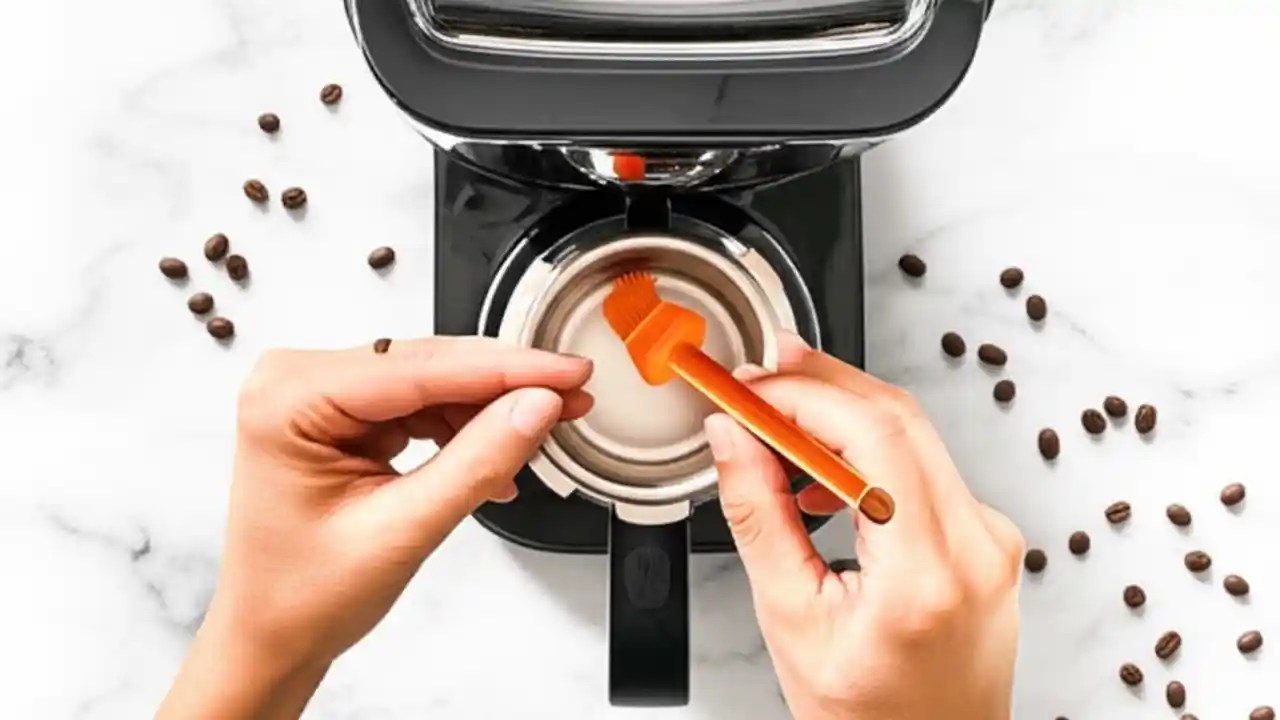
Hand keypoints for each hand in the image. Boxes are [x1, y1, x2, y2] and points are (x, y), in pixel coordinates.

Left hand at [158, 337, 592, 719]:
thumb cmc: (303, 595)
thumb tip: (537, 406)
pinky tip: (499, 451)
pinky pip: (419, 402)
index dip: (503, 367)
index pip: (417, 368)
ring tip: (546, 423)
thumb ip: (476, 463)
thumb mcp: (402, 531)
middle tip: (573, 390)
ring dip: (489, 405)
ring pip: (430, 381)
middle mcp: (296, 383)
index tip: (566, 369)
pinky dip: (464, 426)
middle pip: (425, 365)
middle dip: (504, 381)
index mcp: (288, 400)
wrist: (271, 637)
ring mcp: (319, 396)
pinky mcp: (342, 414)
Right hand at [705, 332, 1022, 719]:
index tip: (749, 388)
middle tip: (760, 374)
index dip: (802, 394)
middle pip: (899, 416)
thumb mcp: (791, 619)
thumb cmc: (868, 718)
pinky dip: (868, 449)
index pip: (872, 435)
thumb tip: (734, 439)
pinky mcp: (986, 535)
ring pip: (913, 432)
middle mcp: (976, 544)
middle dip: (820, 382)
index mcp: (926, 572)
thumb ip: (759, 516)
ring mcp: (990, 537)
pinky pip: (924, 464)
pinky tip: (823, 471)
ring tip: (777, 426)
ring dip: (840, 412)